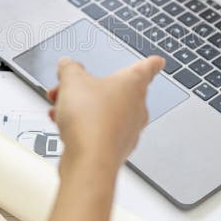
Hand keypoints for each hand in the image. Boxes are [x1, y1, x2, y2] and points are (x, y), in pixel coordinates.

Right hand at [46, 56, 164, 177]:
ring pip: (104, 111)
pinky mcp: (116, 148)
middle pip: (115, 90)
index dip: (152, 62)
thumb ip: (69, 68)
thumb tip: (68, 65)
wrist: (89, 159)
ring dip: (82, 107)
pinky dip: (83, 126)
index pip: (148, 67)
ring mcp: (128, 130)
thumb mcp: (72, 81)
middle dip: (90, 88)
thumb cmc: (91, 120)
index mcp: (133, 83)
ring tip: (61, 107)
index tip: (158, 61)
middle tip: (72, 87)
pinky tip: (65, 125)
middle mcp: (136, 107)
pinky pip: (99, 130)